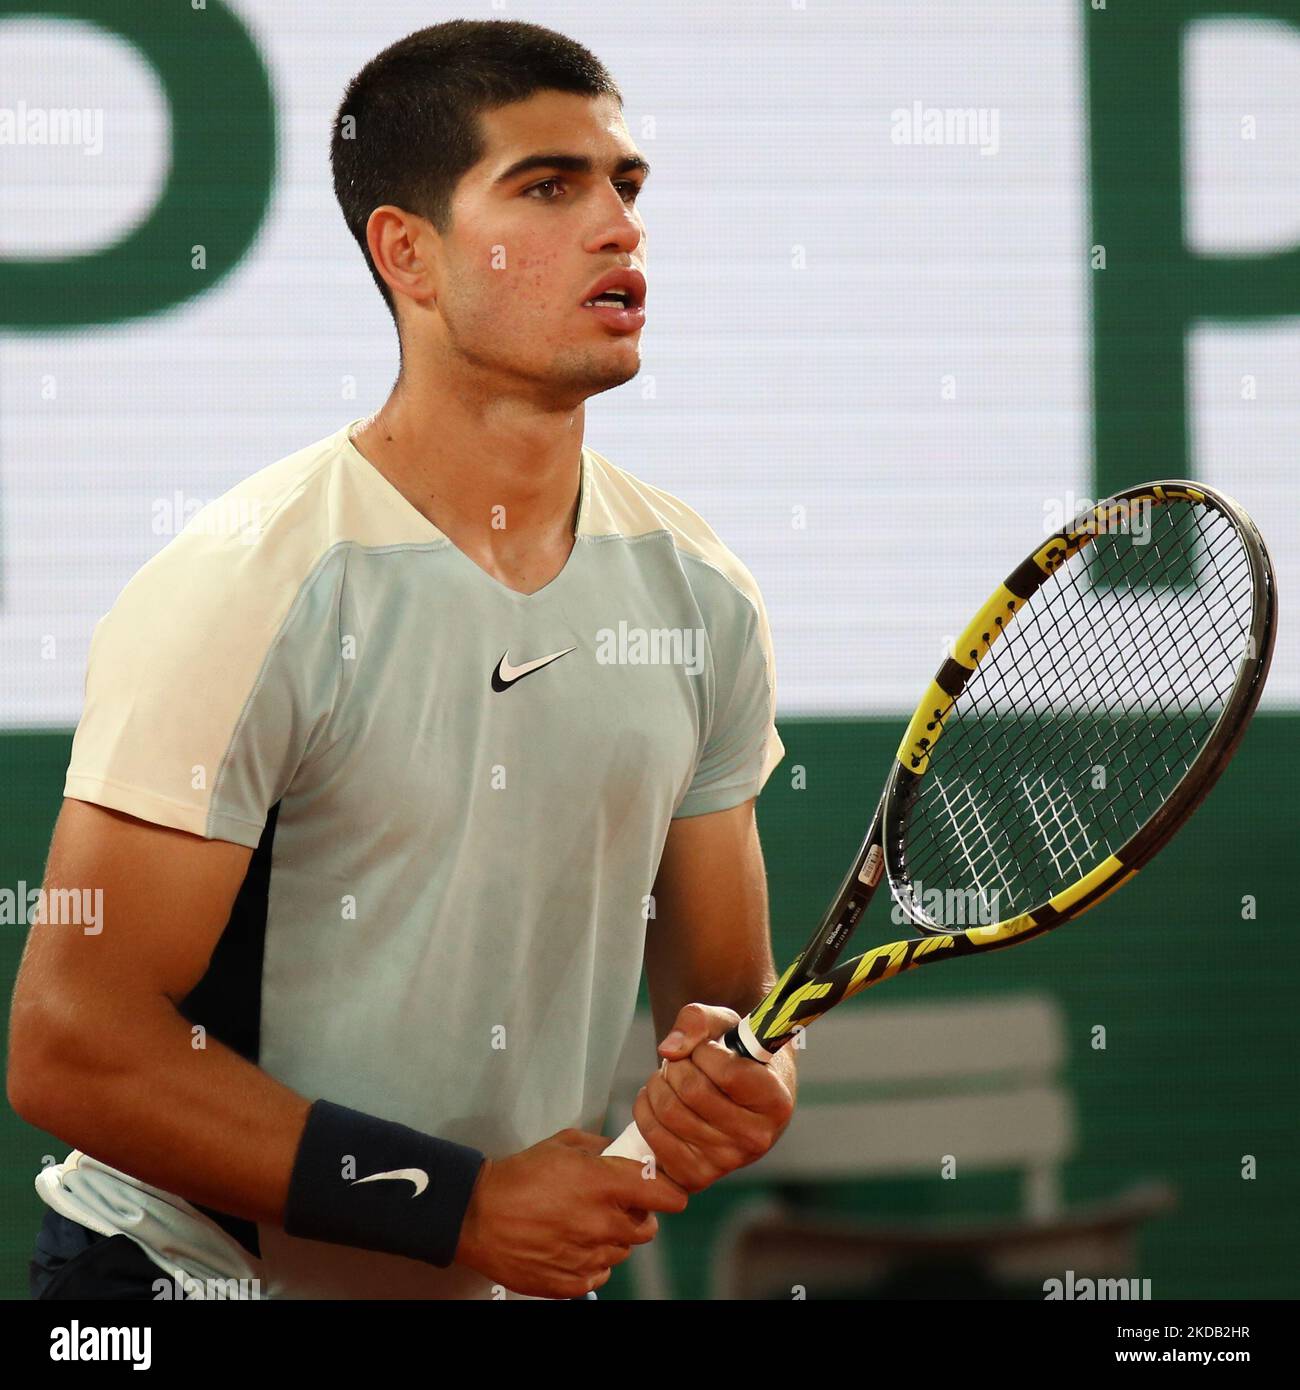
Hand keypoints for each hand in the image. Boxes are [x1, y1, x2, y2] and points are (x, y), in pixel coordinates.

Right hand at [455, 1128, 686, 1298]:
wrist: (477, 1216)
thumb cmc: (517, 1177)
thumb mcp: (562, 1144)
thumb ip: (600, 1147)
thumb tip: (623, 1153)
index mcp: (603, 1185)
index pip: (664, 1196)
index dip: (669, 1193)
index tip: (666, 1193)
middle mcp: (601, 1224)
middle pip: (648, 1229)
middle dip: (638, 1216)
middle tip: (616, 1206)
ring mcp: (588, 1257)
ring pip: (623, 1252)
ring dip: (613, 1239)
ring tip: (584, 1225)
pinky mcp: (571, 1283)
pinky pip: (601, 1275)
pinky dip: (592, 1262)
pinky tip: (572, 1245)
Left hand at [629, 1002, 794, 1192]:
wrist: (736, 1093)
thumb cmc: (736, 1053)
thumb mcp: (727, 1023)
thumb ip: (699, 1020)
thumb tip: (669, 1049)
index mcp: (776, 1101)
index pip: (728, 1073)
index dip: (705, 1051)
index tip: (706, 1048)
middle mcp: (757, 1138)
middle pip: (692, 1092)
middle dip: (677, 1064)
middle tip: (682, 1060)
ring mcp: (727, 1162)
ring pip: (669, 1111)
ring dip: (657, 1083)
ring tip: (669, 1076)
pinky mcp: (696, 1176)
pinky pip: (654, 1137)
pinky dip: (645, 1108)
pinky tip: (658, 1097)